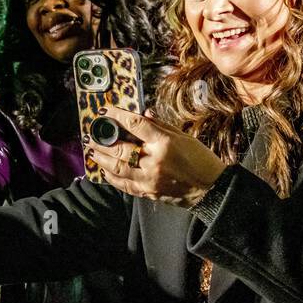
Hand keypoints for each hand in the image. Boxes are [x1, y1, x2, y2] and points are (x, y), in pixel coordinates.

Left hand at [88, 107, 226, 207]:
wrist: (211, 189)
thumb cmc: (200, 160)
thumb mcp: (184, 137)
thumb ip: (161, 126)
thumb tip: (143, 114)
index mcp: (165, 143)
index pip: (136, 124)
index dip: (117, 115)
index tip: (105, 110)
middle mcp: (154, 160)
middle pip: (121, 148)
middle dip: (103, 141)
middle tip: (91, 135)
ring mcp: (149, 178)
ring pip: (118, 168)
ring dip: (102, 159)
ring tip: (92, 152)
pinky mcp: (148, 192)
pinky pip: (124, 185)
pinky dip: (112, 178)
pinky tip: (105, 171)